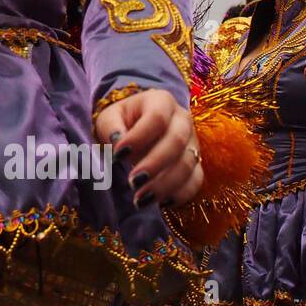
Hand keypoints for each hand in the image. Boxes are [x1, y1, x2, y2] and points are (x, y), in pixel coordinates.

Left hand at [95, 88, 202, 207]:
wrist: (139, 125)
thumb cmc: (122, 121)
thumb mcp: (110, 118)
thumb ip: (111, 128)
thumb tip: (118, 143)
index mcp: (161, 101)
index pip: (156, 118)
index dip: (139, 137)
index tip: (118, 154)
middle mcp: (183, 120)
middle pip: (176, 142)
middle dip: (154, 164)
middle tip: (133, 181)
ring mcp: (193, 142)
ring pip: (188, 164)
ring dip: (165, 184)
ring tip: (140, 199)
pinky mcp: (196, 163)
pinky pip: (196, 181)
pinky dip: (181, 194)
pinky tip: (161, 203)